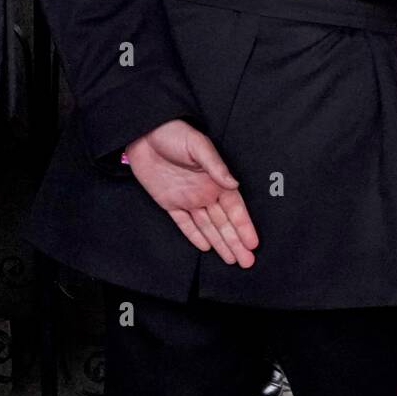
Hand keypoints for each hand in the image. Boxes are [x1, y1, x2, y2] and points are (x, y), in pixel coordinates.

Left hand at [124, 119, 257, 267]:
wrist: (144, 134)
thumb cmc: (174, 134)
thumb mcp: (197, 145)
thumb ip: (215, 166)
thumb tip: (234, 184)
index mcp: (215, 179)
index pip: (234, 208)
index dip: (244, 225)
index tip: (253, 243)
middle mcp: (204, 192)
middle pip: (224, 222)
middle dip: (236, 241)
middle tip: (248, 261)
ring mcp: (187, 199)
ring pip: (207, 226)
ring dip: (220, 243)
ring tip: (233, 260)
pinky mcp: (169, 203)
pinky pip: (184, 223)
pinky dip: (194, 235)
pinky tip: (206, 247)